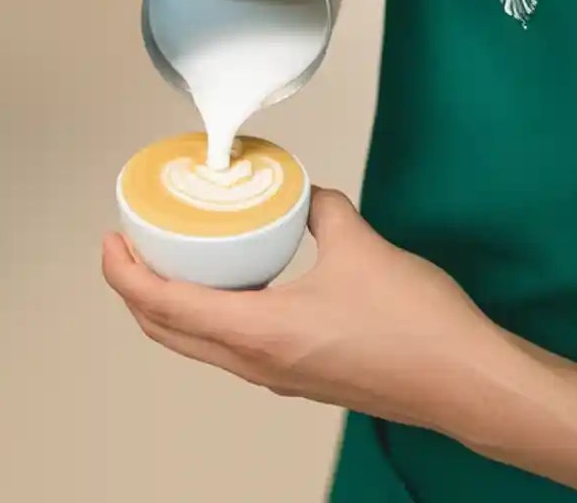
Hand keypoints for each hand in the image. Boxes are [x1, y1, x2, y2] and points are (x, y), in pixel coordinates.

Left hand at [103, 187, 508, 433]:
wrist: (465, 382)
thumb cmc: (416, 326)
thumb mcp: (359, 244)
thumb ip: (321, 208)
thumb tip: (304, 193)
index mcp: (258, 332)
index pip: (163, 305)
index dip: (124, 274)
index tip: (111, 241)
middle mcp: (256, 363)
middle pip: (167, 333)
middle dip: (135, 291)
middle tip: (130, 248)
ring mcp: (276, 377)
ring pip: (197, 346)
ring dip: (170, 307)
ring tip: (171, 261)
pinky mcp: (298, 379)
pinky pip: (231, 350)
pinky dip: (209, 318)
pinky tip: (230, 285)